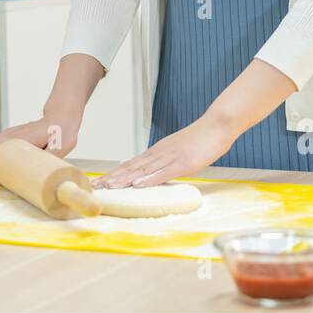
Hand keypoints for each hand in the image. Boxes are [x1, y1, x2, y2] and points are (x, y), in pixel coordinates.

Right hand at [0, 106, 82, 171]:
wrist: (62, 117)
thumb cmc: (61, 131)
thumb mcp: (58, 149)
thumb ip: (50, 163)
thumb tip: (46, 181)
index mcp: (15, 138)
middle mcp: (9, 135)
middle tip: (2, 178)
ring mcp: (11, 135)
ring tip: (5, 175)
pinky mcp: (14, 137)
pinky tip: (10, 167)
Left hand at [91, 114, 235, 188]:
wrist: (217, 125)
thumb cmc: (201, 139)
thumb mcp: (178, 151)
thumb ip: (165, 161)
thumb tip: (153, 173)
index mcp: (157, 151)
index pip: (131, 164)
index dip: (114, 173)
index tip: (100, 182)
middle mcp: (159, 153)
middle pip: (131, 167)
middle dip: (112, 178)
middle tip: (94, 186)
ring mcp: (170, 157)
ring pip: (142, 170)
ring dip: (124, 179)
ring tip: (108, 187)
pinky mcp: (183, 162)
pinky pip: (163, 172)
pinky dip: (149, 179)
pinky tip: (137, 185)